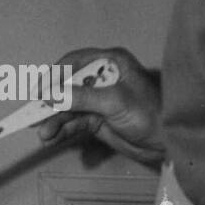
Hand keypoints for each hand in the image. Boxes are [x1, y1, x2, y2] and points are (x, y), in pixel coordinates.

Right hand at [39, 46, 163, 165]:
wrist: (170, 142)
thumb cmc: (150, 113)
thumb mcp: (115, 101)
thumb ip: (82, 97)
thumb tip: (52, 95)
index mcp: (110, 62)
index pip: (74, 62)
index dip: (54, 76)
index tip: (39, 92)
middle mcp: (102, 78)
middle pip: (67, 86)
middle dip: (51, 102)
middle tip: (34, 117)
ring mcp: (99, 100)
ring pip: (69, 107)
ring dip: (54, 120)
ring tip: (44, 135)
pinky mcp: (98, 120)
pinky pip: (74, 122)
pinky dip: (62, 130)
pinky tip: (51, 138)